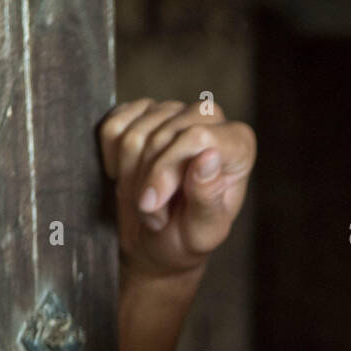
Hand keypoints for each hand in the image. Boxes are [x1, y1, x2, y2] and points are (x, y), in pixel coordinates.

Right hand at [99, 98, 256, 281]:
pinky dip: (112, 158)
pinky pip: (113, 126)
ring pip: (135, 133)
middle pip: (162, 135)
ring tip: (146, 203)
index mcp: (238, 146)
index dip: (165, 170)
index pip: (197, 136)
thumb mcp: (201, 231)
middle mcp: (210, 120)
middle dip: (147, 179)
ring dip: (130, 177)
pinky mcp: (141, 111)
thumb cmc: (186, 238)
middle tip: (152, 213)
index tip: (152, 204)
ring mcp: (174, 111)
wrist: (154, 239)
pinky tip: (127, 177)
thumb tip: (209, 156)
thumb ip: (207, 197)